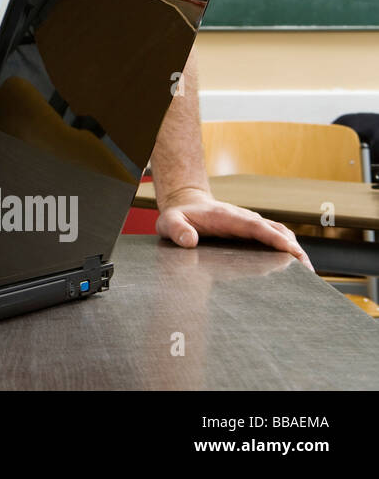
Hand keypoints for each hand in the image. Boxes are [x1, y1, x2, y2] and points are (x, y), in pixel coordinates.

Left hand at [155, 187, 313, 269]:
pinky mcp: (252, 231)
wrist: (185, 204)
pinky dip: (288, 249)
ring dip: (295, 250)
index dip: (275, 238)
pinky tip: (295, 267)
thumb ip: (177, 230)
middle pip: (276, 231)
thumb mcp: (169, 222)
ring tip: (308, 274)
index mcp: (228, 217)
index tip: (292, 251)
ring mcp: (250, 224)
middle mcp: (245, 219)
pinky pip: (275, 238)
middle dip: (294, 249)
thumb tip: (189, 241)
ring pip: (280, 234)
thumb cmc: (178, 215)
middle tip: (308, 271)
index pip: (257, 227)